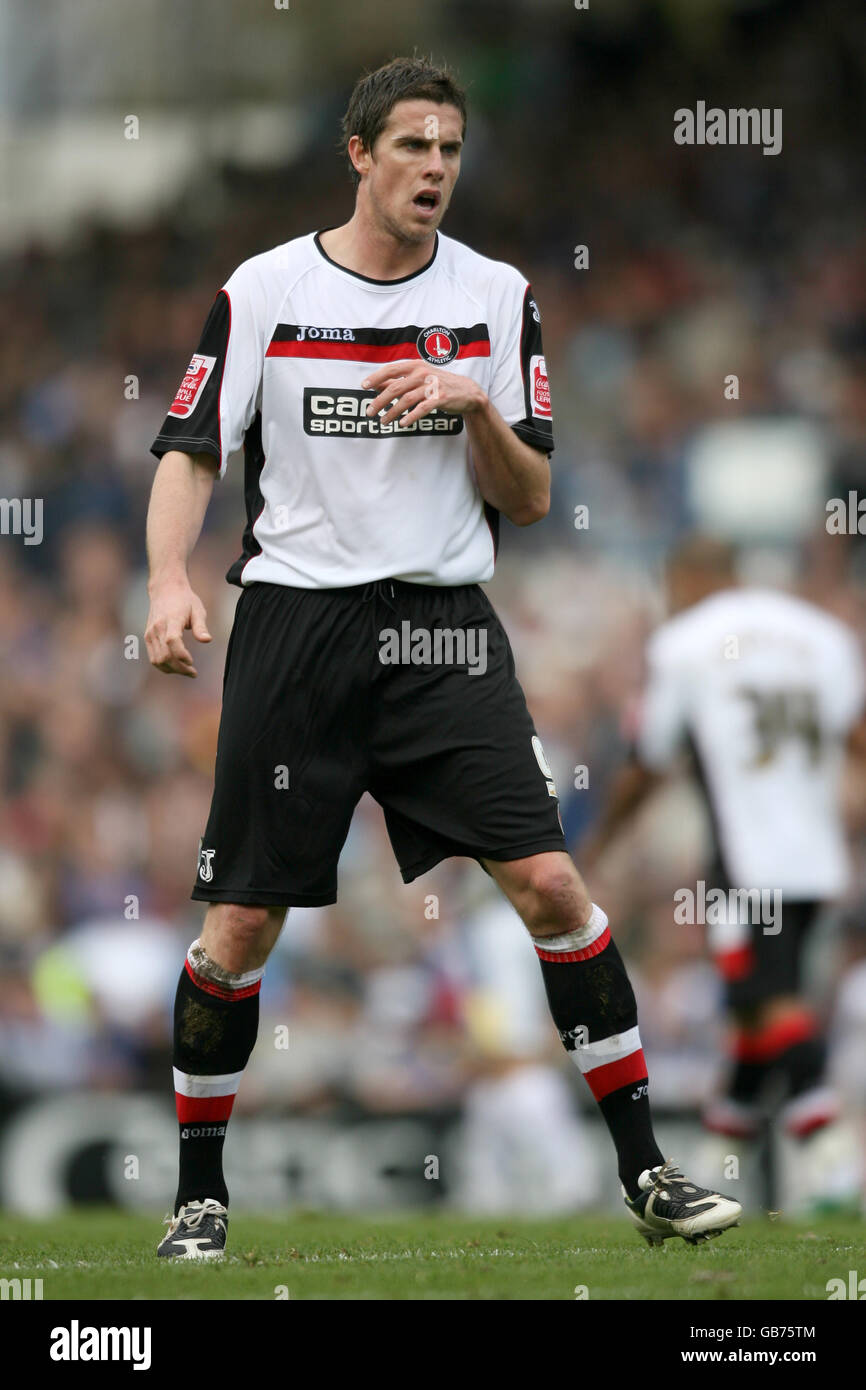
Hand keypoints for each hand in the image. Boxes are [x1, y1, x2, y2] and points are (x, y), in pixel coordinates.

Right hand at [145, 576, 211, 676]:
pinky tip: (176, 667)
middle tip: (193, 673)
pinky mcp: (148, 637)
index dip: (181, 655)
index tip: (192, 662)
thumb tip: (207, 640)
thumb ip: (201, 627)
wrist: (165, 589)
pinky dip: (164, 666)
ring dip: (172, 670)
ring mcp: (150, 633)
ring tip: (187, 671)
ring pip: (157, 660)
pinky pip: (153, 657)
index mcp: (171, 620)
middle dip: (180, 668)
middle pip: (164, 655)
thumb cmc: (185, 600)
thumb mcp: (197, 610)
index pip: (172, 641)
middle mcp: (157, 628)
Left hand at [360, 360, 486, 428]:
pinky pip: (421, 409)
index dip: (376, 377)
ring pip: (406, 400)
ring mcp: (432, 385)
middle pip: (395, 388)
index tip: (363, 386)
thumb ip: (398, 381)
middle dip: (380, 401)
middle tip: (370, 412)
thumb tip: (376, 385)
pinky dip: (410, 417)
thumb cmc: (437, 384)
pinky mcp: (440, 398)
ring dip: (392, 412)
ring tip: (383, 421)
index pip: (391, 370)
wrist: (466, 392)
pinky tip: (402, 424)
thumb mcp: (418, 379)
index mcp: (415, 366)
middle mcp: (422, 373)